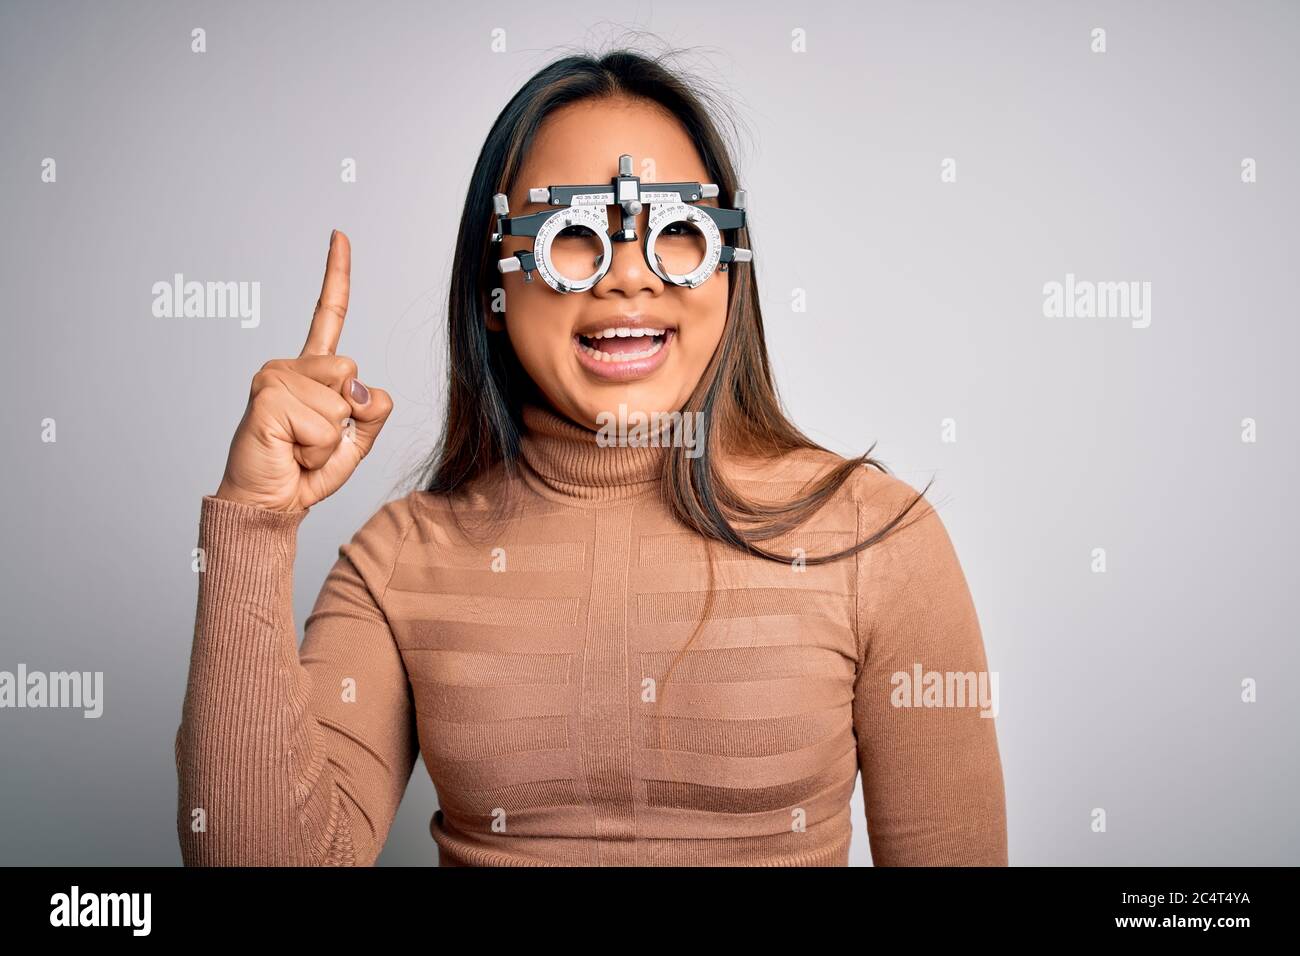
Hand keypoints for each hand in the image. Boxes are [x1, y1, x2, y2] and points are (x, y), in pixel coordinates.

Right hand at [214, 230, 392, 511]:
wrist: (269, 505)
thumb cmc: (305, 471)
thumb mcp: (356, 442)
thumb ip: (373, 412)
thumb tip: (362, 387)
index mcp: (312, 371)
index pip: (327, 314)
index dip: (337, 274)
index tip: (339, 234)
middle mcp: (289, 367)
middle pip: (351, 369)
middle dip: (347, 417)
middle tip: (313, 440)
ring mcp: (273, 378)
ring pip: (340, 401)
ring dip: (331, 439)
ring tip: (299, 448)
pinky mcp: (267, 398)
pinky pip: (323, 422)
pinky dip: (317, 448)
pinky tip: (290, 451)